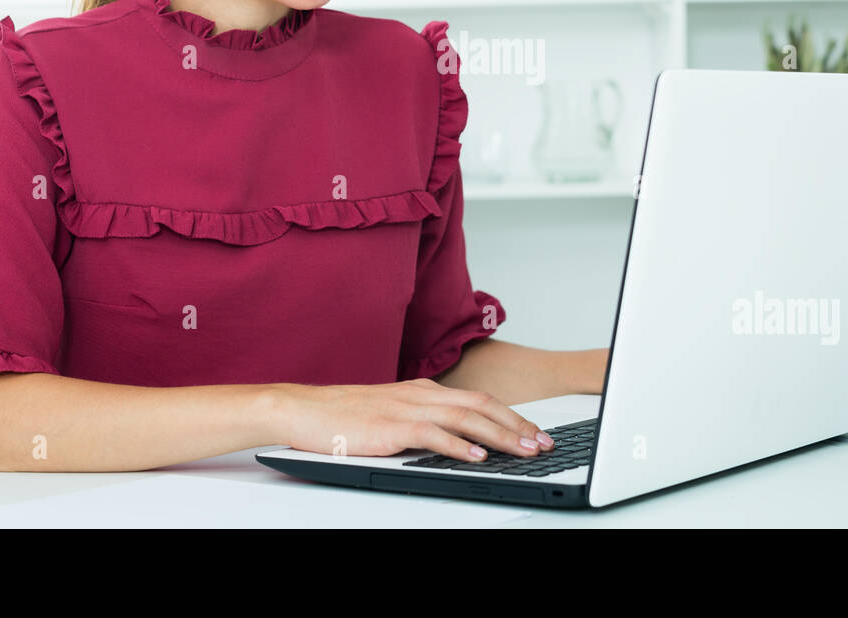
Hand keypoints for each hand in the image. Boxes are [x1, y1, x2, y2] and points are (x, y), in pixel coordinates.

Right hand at [274, 379, 554, 462]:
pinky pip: (433, 434)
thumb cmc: (343, 415)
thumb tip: (454, 440)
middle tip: (544, 442)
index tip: (534, 432)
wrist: (303, 409)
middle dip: (517, 424)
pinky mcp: (391, 427)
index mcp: (423, 390)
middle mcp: (421, 394)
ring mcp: (407, 408)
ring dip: (500, 435)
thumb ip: (422, 420)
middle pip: (482, 404)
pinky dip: (460, 445)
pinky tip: (478, 456)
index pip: (479, 399)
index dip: (511, 416)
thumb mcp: (392, 413)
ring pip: (466, 417)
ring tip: (524, 450)